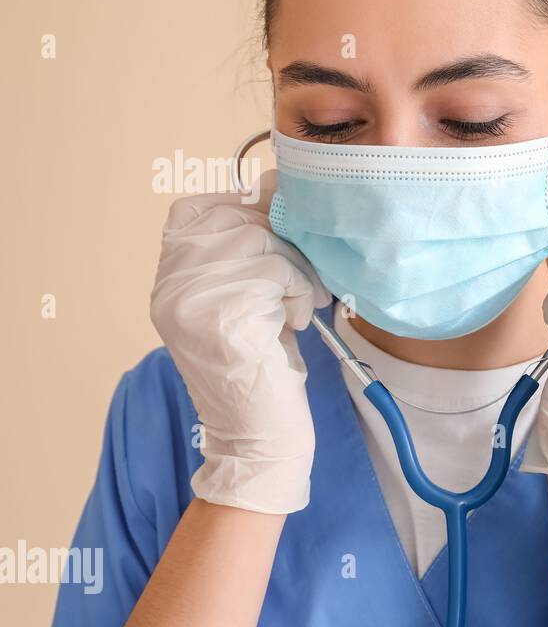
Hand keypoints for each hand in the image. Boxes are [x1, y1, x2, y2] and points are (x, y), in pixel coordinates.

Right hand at [149, 174, 330, 513]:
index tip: (278, 244)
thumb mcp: (248, 297)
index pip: (196, 208)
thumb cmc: (262, 367)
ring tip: (295, 308)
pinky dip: (301, 293)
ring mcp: (189, 301)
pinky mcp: (223, 317)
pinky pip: (278, 271)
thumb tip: (278, 187)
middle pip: (237, 218)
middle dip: (283, 245)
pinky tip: (295, 324)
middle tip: (298, 285)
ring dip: (297, 273)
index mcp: (167, 279)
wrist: (259, 439)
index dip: (248, 213)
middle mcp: (168, 286)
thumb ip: (249, 249)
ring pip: (262, 241)